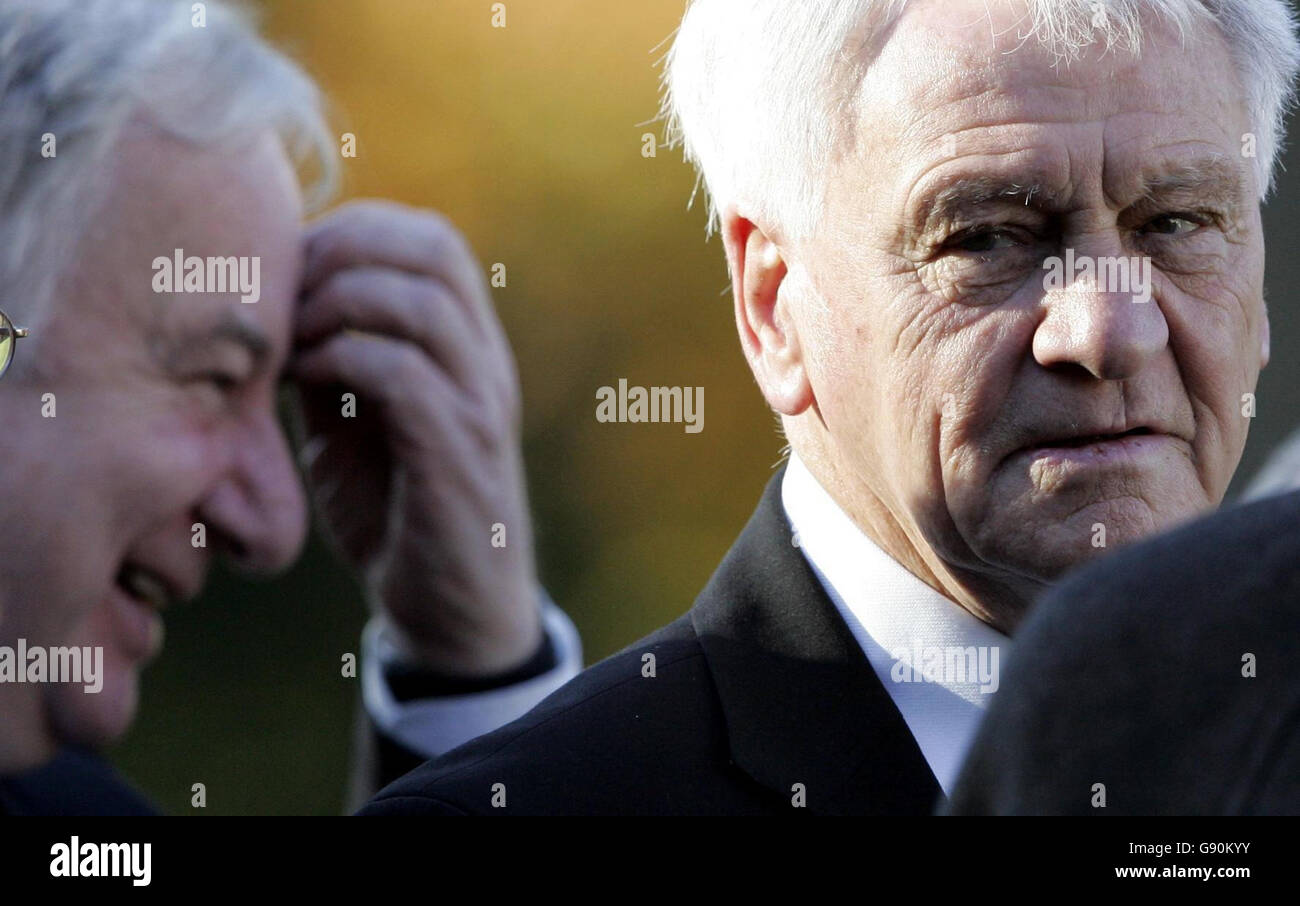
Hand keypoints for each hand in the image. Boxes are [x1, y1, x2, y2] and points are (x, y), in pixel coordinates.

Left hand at [291, 200, 540, 675]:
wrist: (453, 614)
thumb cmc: (399, 513)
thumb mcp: (356, 422)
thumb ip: (335, 359)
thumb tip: (275, 302)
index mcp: (468, 347)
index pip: (433, 239)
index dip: (356, 230)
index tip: (292, 267)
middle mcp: (486, 365)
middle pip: (434, 248)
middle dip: (344, 251)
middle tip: (285, 294)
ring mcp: (479, 409)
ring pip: (423, 304)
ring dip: (340, 305)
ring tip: (293, 341)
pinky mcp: (458, 459)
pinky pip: (405, 376)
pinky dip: (343, 362)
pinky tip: (304, 384)